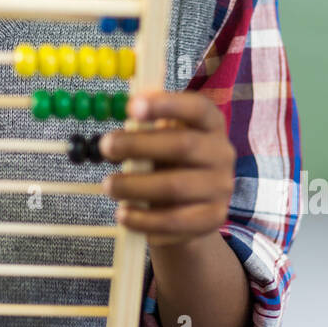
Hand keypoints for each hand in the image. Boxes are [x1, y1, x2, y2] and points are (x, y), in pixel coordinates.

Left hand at [98, 90, 235, 246]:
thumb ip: (145, 128)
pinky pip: (175, 222)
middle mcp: (222, 154)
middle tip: (105, 146)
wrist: (193, 203)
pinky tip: (124, 215)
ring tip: (108, 186)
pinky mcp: (212, 219)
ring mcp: (221, 188)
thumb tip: (123, 121)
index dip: (166, 105)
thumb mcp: (162, 137)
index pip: (197, 108)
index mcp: (211, 124)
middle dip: (138, 145)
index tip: (131, 106)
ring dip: (135, 186)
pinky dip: (144, 220)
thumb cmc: (170, 159)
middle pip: (183, 146)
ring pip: (175, 187)